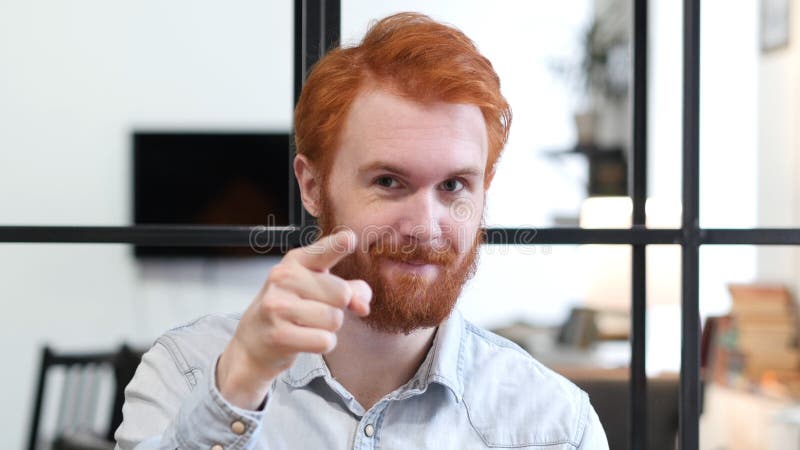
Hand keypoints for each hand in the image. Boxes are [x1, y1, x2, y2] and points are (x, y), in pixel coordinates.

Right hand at [216, 229, 371, 408]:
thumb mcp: (317, 289)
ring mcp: (278, 306)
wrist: (253, 341)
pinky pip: (325, 341)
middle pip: (342, 294)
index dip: (339, 245)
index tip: (351, 238)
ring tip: (307, 325)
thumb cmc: (291, 309)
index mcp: (297, 261)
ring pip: (334, 319)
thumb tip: (362, 306)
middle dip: (337, 308)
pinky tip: (303, 339)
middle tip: (314, 310)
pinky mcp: (279, 334)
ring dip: (329, 328)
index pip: (323, 250)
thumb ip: (349, 289)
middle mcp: (284, 278)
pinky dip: (322, 344)